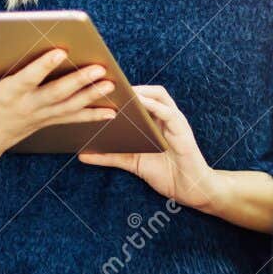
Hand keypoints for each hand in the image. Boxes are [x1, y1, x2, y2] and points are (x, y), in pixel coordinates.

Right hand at [0, 47, 117, 163]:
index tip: (60, 52)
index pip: (28, 79)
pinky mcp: (47, 121)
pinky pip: (73, 118)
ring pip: (70, 106)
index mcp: (7, 95)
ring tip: (110, 84)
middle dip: (79, 81)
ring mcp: (39, 116)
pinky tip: (111, 110)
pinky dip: (92, 115)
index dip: (43, 66)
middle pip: (57, 93)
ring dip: (92, 96)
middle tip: (99, 69)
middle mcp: (27, 106)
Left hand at [78, 85, 218, 210]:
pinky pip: (167, 112)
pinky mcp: (181, 129)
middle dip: (129, 85)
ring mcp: (174, 121)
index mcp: (153, 121)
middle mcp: (164, 116)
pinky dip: (153, 104)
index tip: (100, 86)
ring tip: (120, 90)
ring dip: (140, 90)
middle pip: (147, 91)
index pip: (139, 97)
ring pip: (158, 95)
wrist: (190, 190)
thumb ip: (110, 156)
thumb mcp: (132, 163)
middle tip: (106, 84)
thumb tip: (82, 154)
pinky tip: (139, 102)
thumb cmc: (165, 173)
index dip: (122, 90)